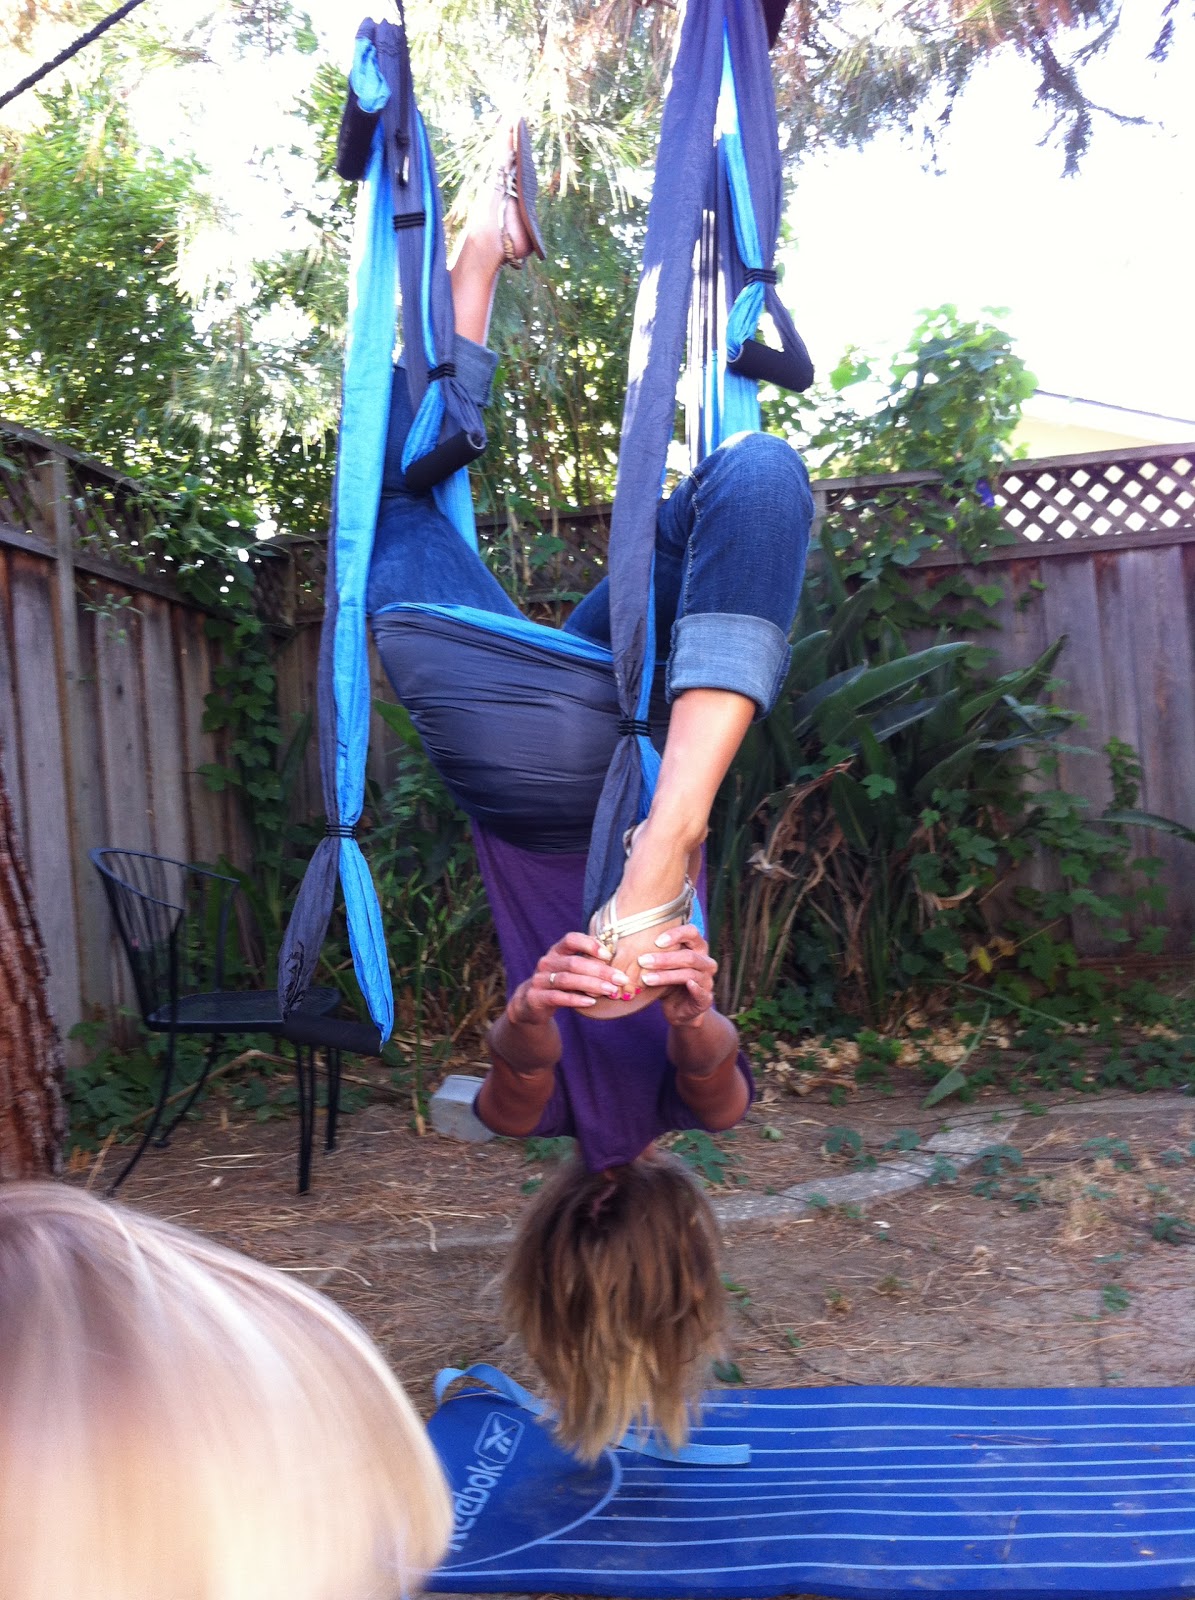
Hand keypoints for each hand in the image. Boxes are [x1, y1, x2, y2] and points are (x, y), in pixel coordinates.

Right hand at [506, 932, 630, 1026]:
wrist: (530, 1004)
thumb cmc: (559, 984)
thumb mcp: (571, 971)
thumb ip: (589, 965)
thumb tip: (620, 966)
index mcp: (556, 951)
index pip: (571, 939)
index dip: (589, 944)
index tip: (608, 954)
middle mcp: (546, 962)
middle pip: (574, 963)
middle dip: (600, 970)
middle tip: (620, 978)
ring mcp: (539, 980)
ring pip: (567, 980)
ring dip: (591, 985)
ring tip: (611, 990)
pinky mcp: (536, 998)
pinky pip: (557, 997)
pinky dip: (575, 999)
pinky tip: (591, 1002)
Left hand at [637, 923, 716, 1028]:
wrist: (679, 1009)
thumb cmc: (668, 981)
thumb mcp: (662, 966)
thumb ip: (655, 953)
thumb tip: (628, 944)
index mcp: (697, 948)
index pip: (692, 932)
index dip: (676, 934)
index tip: (656, 941)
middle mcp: (705, 962)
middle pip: (688, 956)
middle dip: (664, 959)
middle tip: (642, 961)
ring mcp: (707, 980)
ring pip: (689, 974)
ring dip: (666, 976)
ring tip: (646, 979)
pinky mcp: (706, 998)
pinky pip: (701, 992)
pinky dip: (695, 988)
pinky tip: (687, 985)